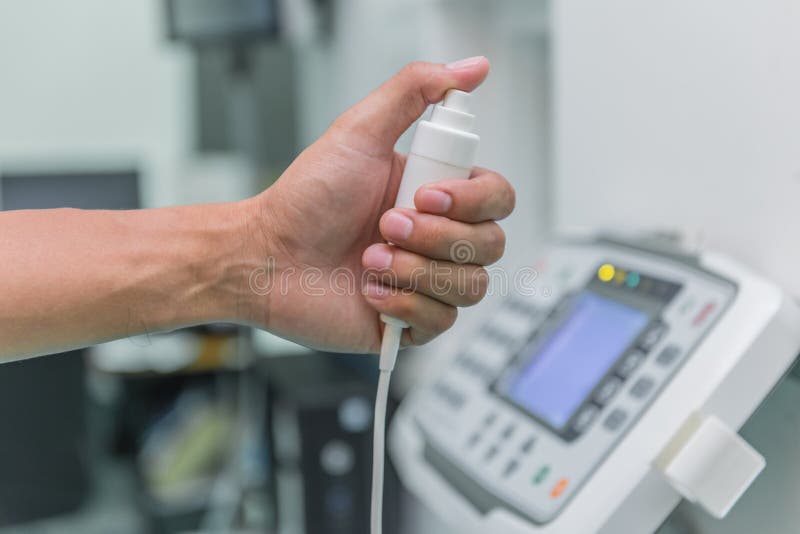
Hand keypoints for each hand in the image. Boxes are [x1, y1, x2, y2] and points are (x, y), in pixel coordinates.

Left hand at [242, 57, 514, 352]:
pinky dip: (403, 304)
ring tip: (369, 258)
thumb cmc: (305, 199)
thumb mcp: (359, 132)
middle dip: (436, 237)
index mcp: (437, 195)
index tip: (423, 194)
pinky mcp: (411, 321)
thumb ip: (414, 92)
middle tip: (384, 225)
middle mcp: (438, 239)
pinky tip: (369, 290)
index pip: (497, 198)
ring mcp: (427, 281)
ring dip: (416, 271)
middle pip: (491, 244)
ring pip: (471, 286)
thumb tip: (472, 68)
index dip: (472, 201)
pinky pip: (441, 321)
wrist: (265, 257)